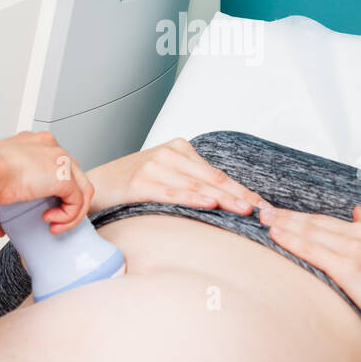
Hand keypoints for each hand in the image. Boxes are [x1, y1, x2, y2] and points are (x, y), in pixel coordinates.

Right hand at [0, 132, 93, 237]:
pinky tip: (52, 221)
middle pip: (73, 176)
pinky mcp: (66, 176)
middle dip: (65, 200)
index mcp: (33, 144)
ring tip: (54, 223)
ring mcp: (61, 160)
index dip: (53, 188)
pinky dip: (69, 217)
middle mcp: (50, 147)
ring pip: (82, 189)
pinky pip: (78, 202)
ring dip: (70, 212)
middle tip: (51, 215)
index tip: (43, 203)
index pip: (56, 164)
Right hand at [90, 138, 259, 215]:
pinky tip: (208, 204)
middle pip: (212, 179)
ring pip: (196, 186)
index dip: (242, 190)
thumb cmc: (133, 183)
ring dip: (223, 199)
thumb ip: (191, 182)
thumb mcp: (165, 175)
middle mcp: (169, 155)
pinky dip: (191, 198)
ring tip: (244, 210)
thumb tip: (227, 202)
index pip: (217, 174)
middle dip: (240, 196)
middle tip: (263, 211)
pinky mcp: (141, 183)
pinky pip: (171, 192)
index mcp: (179, 150)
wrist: (97, 184)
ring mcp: (154, 167)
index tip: (264, 206)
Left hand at [260, 202, 360, 304]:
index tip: (278, 211)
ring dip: (285, 223)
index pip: (328, 223)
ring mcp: (357, 253)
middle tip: (261, 210)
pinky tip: (276, 235)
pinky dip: (294, 240)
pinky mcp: (352, 270)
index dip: (301, 216)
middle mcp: (360, 239)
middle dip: (288, 216)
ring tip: (263, 218)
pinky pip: (317, 252)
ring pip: (314, 233)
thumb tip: (357, 210)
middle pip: (318, 225)